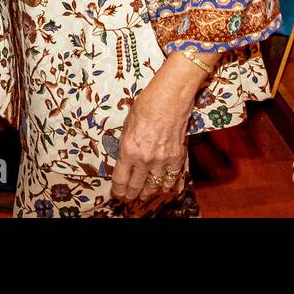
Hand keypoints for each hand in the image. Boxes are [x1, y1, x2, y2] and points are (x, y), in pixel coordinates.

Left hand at [109, 65, 193, 201]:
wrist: (170, 96)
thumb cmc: (147, 104)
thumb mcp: (127, 124)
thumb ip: (126, 144)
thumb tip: (126, 157)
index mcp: (128, 150)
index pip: (120, 179)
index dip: (118, 190)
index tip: (117, 193)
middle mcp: (144, 159)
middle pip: (136, 186)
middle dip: (131, 194)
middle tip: (129, 197)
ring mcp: (162, 159)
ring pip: (154, 185)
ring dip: (148, 192)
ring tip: (144, 195)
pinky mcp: (176, 156)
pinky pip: (171, 177)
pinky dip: (167, 184)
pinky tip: (164, 188)